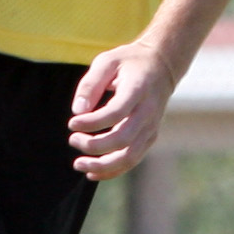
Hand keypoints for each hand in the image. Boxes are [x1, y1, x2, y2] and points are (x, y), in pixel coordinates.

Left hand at [68, 41, 174, 179]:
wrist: (162, 65)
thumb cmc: (128, 62)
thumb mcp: (107, 61)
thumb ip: (90, 84)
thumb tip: (78, 111)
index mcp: (138, 90)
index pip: (116, 113)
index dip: (92, 122)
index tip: (72, 122)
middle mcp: (148, 112)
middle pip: (123, 139)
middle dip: (94, 146)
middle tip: (73, 140)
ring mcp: (151, 127)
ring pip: (129, 157)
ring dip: (102, 165)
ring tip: (78, 164)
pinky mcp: (150, 137)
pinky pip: (132, 160)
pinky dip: (112, 170)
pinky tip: (92, 172)